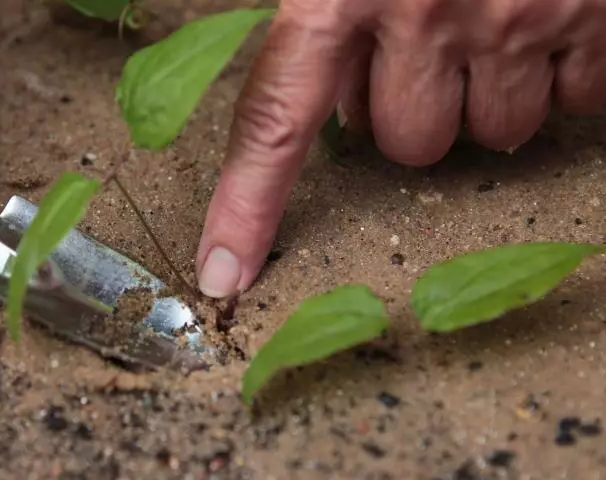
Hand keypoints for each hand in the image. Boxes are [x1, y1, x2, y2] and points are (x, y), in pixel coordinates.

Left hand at [196, 0, 605, 297]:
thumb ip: (313, 6)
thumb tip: (308, 73)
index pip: (274, 120)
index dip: (245, 206)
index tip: (225, 273)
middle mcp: (427, 8)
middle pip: (403, 144)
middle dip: (404, 115)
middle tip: (416, 56)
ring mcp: (520, 15)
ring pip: (489, 135)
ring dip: (480, 100)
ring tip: (483, 33)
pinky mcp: (594, 17)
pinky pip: (573, 103)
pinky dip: (557, 80)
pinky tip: (544, 28)